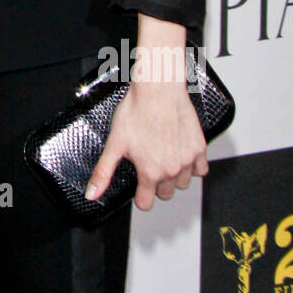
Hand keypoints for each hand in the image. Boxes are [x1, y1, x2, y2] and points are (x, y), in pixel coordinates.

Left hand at [85, 17, 207, 209]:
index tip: (138, 188)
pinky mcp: (199, 148)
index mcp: (150, 172)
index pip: (146, 203)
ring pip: (182, 183)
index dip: (140, 197)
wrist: (157, 89)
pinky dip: (192, 167)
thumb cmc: (136, 111)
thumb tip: (91, 194)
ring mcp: (187, 160)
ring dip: (174, 177)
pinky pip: (200, 170)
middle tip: (148, 165)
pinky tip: (180, 155)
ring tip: (163, 158)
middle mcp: (171, 169)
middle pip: (165, 195)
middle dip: (155, 185)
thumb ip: (104, 172)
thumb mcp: (115, 143)